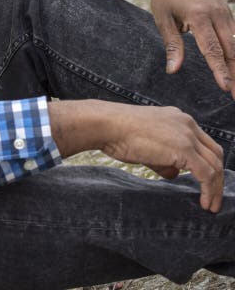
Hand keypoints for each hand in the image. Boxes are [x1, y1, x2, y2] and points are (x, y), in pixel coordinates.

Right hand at [49, 100, 224, 211]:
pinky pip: (206, 174)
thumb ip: (164, 159)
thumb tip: (174, 174)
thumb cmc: (117, 133)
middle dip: (218, 177)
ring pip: (215, 165)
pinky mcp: (184, 149)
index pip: (203, 143)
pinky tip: (204, 202)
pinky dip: (210, 190)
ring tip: (211, 205)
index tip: (205, 183)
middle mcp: (187, 124)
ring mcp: (187, 135)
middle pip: (215, 153)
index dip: (207, 164)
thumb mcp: (146, 145)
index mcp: (178, 119)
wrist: (106, 124)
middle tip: (214, 196)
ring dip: (216, 188)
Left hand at [140, 0, 234, 97]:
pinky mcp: (227, 12)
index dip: (219, 70)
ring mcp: (225, 12)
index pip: (212, 49)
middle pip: (232, 50)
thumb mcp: (162, 18)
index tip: (225, 88)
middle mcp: (217, 14)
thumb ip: (172, 45)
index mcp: (199, 16)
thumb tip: (173, 71)